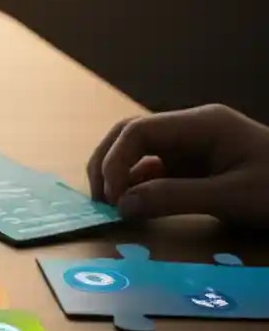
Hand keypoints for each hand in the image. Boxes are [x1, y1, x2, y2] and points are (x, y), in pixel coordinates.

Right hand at [87, 104, 268, 224]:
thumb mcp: (233, 197)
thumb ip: (175, 197)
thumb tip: (123, 205)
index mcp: (202, 124)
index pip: (139, 131)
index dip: (115, 161)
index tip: (111, 197)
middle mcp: (192, 130)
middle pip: (131, 136)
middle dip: (108, 164)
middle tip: (98, 199)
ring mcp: (193, 148)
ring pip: (139, 154)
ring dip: (119, 176)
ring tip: (110, 206)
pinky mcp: (196, 168)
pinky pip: (156, 171)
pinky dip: (137, 187)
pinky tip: (131, 206)